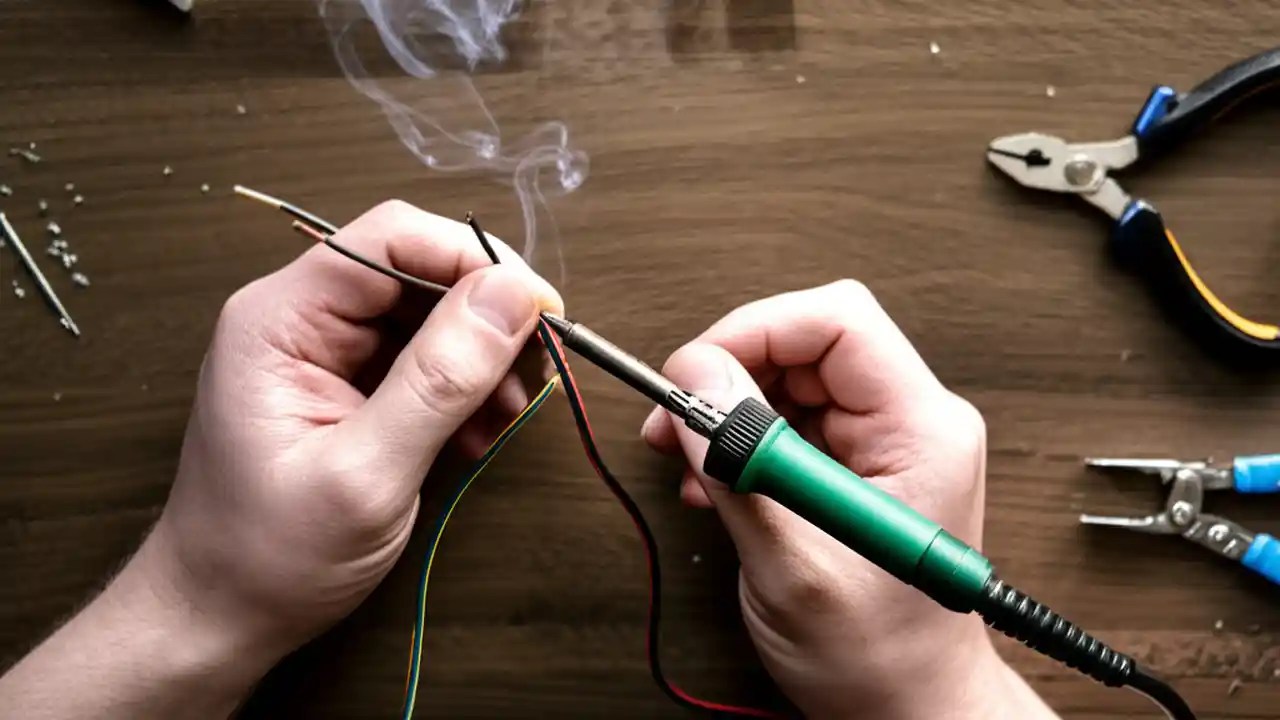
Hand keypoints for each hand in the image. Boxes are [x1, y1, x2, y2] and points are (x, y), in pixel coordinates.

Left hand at [0, 201, 561, 718]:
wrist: (217, 618)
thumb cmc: (269, 557)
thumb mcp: (367, 472)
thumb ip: (440, 379)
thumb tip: (513, 296)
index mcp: (280, 318)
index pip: (392, 239)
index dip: (475, 260)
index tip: (541, 310)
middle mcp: (298, 319)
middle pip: (416, 271)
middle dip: (485, 318)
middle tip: (536, 371)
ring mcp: (320, 352)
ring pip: (427, 316)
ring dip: (479, 359)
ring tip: (506, 416)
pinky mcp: (343, 385)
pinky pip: (419, 359)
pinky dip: (461, 390)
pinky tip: (479, 433)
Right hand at [642, 281, 1056, 719]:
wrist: (908, 708)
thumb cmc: (880, 657)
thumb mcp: (795, 566)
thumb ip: (741, 467)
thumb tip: (694, 381)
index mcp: (923, 431)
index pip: (838, 322)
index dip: (755, 330)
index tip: (694, 374)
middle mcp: (910, 423)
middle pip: (807, 343)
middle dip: (729, 372)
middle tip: (675, 417)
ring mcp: (883, 443)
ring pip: (789, 379)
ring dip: (727, 411)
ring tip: (688, 460)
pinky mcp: (855, 465)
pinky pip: (787, 420)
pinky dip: (739, 442)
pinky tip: (713, 483)